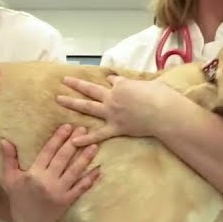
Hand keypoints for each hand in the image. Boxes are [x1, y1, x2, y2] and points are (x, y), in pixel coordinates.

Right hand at [0, 124, 100, 221]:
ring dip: (85, 158)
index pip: (48, 152)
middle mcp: (47, 181)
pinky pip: (80, 188)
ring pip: (74, 171)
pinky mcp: (67, 201)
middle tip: (83, 129)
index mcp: (34, 174)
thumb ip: (9, 159)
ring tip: (94, 144)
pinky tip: (98, 169)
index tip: (67, 126)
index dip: (58, 138)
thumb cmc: (19, 198)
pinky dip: (90, 178)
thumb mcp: (10, 179)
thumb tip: (4, 140)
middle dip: (73, 142)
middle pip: (62, 158)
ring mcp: (59, 191)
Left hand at [55, 75, 181, 145]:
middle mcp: (112, 97)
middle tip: (64, 80)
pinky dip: (86, 138)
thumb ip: (134, 82)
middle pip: (90, 89)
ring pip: (88, 107)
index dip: (111, 81)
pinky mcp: (116, 128)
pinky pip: (99, 134)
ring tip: (59, 99)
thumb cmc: (160, 96)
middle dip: (76, 84)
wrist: (163, 112)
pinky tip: (74, 141)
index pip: (112, 80)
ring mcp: (112, 113)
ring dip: (72, 102)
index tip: (109, 80)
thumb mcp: (147, 84)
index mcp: (121, 85)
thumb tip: (126, 80)